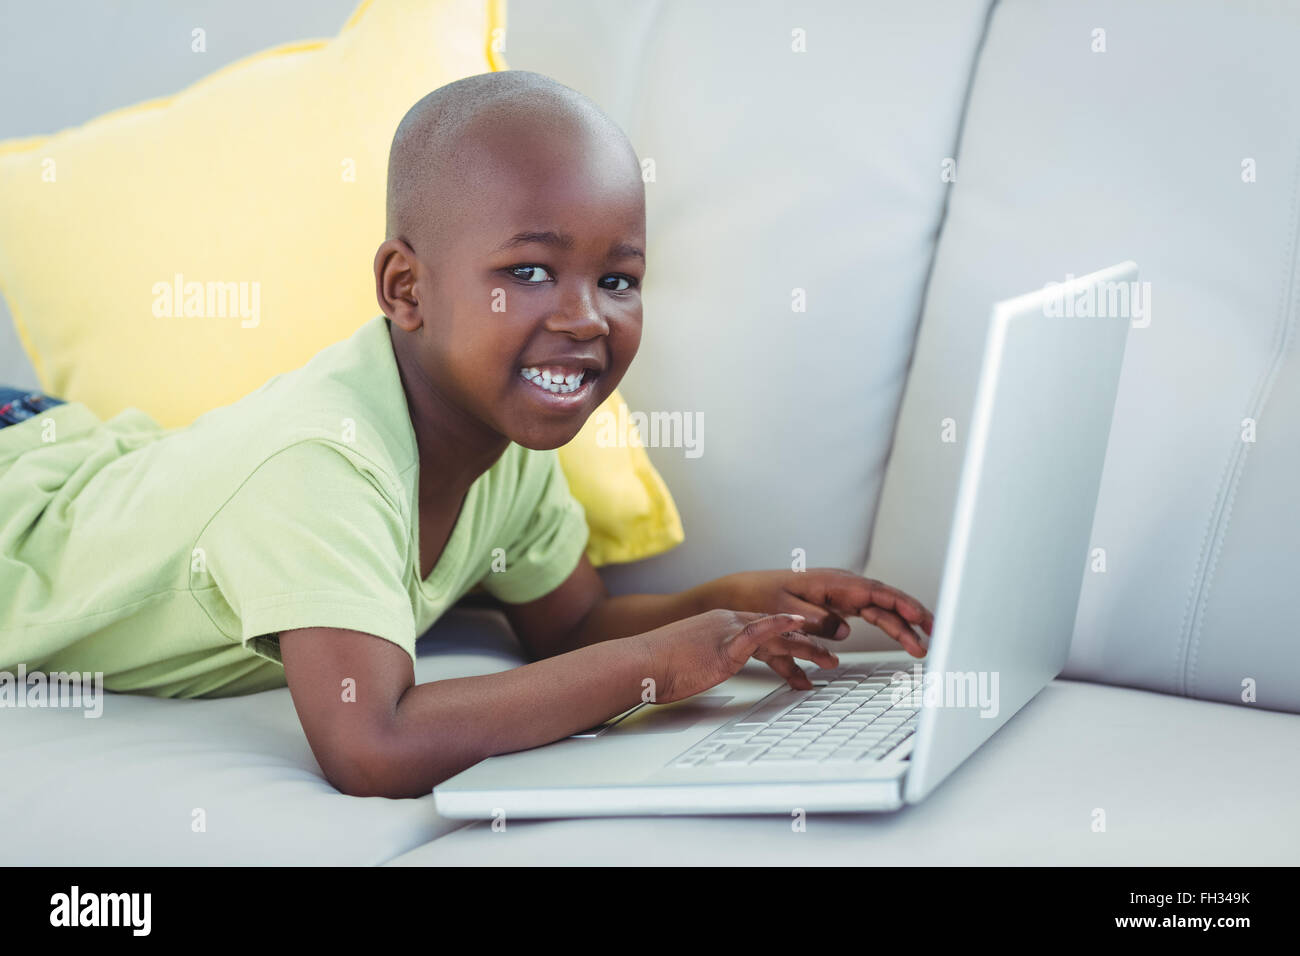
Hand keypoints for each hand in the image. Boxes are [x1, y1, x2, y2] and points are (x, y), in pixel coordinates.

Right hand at [636, 609, 837, 703]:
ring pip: (778, 635)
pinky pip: (758, 632)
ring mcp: (727, 633)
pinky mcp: (725, 646)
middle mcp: (727, 623)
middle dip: (807, 644)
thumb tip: (706, 675)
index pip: (762, 629)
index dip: (787, 638)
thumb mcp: (688, 661)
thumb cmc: (657, 667)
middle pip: (777, 631)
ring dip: (807, 647)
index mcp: (719, 625)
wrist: (640, 663)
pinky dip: (780, 627)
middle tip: (831, 656)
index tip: (806, 647)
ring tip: (830, 659)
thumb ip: (705, 663)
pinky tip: (797, 626)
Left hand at [709, 568, 934, 662]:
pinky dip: (883, 627)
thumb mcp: (783, 608)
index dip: (902, 605)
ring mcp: (839, 598)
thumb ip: (814, 618)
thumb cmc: (759, 595)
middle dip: (910, 619)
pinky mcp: (834, 609)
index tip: (923, 619)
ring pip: (877, 612)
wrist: (739, 594)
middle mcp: (841, 588)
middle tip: (932, 639)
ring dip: (899, 627)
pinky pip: (866, 617)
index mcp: (832, 583)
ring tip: (919, 646)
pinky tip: (901, 636)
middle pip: (883, 604)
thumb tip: (845, 630)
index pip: (876, 593)